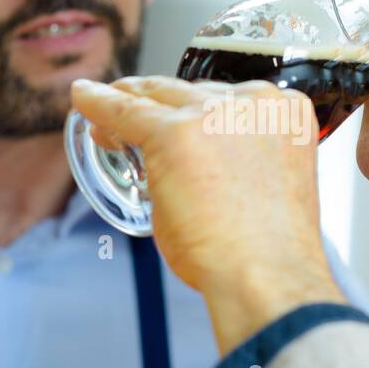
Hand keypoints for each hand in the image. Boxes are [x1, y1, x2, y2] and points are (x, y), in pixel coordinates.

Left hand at [71, 75, 345, 353]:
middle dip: (158, 103)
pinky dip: (99, 103)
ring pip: (158, 96)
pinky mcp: (173, 132)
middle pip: (191, 92)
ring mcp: (212, 113)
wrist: (265, 275)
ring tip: (103, 109)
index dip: (192, 108)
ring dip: (128, 101)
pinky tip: (84, 98)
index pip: (228, 98)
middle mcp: (252, 101)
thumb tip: (194, 169)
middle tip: (130, 115)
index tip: (175, 118)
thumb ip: (236, 164)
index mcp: (284, 112)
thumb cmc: (268, 252)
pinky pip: (124, 110)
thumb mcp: (265, 186)